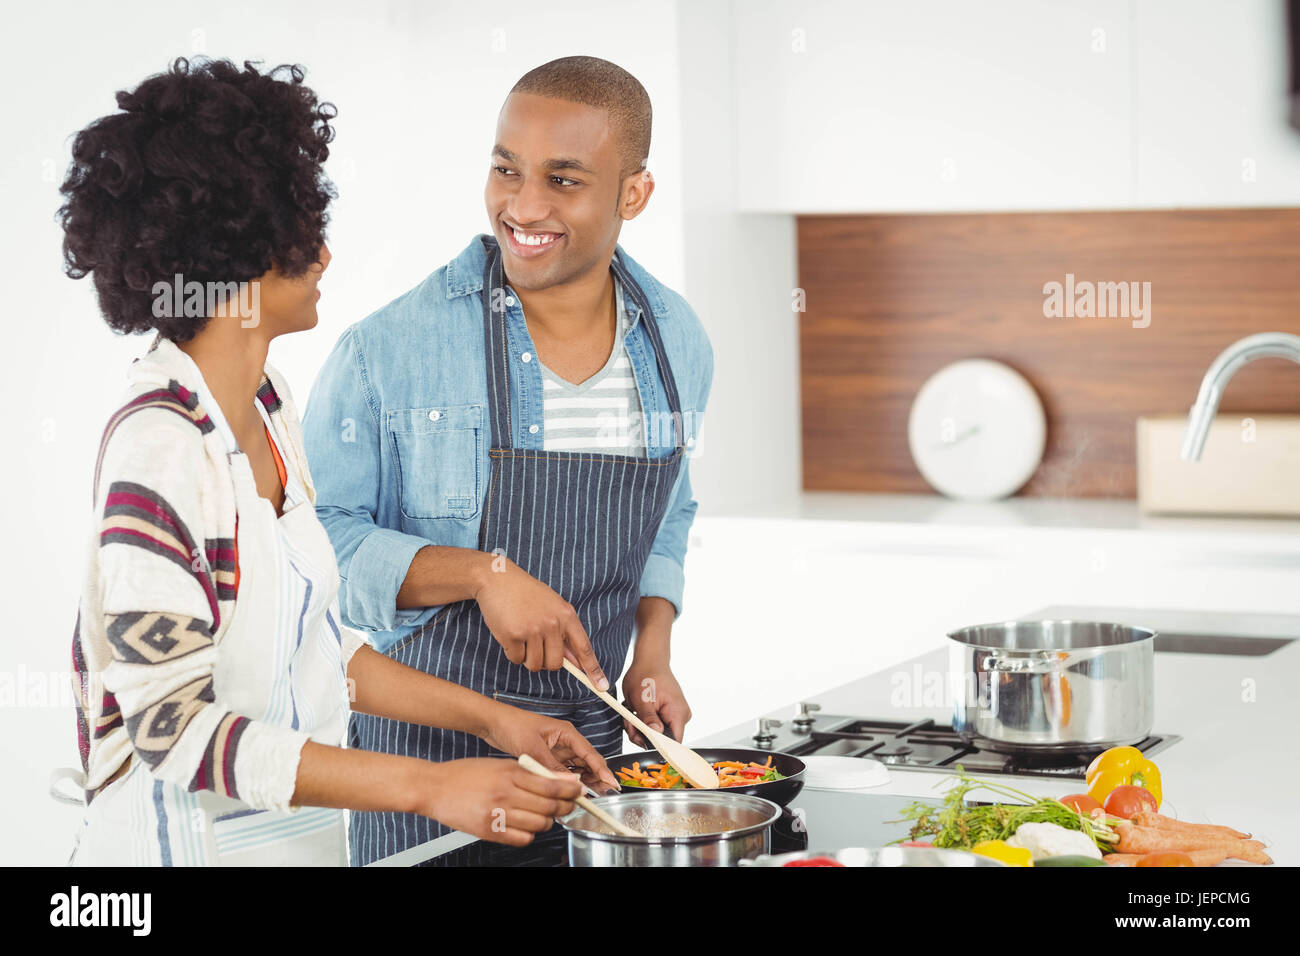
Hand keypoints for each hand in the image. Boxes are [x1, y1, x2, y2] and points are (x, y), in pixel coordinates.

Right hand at [416, 758, 580, 845]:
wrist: (434, 787)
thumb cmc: (465, 774)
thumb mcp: (500, 765)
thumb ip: (528, 772)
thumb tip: (557, 780)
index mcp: (510, 773)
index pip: (552, 785)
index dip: (571, 790)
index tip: (578, 790)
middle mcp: (506, 794)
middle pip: (550, 807)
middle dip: (565, 807)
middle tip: (567, 805)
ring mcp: (498, 814)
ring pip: (539, 825)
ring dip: (547, 822)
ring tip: (543, 815)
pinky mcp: (490, 832)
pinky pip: (522, 839)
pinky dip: (529, 834)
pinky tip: (525, 826)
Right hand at [474, 555, 609, 690]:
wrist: (499, 579)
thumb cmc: (527, 594)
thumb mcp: (553, 607)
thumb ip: (564, 632)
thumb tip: (575, 662)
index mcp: (566, 615)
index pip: (584, 647)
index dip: (593, 669)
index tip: (601, 686)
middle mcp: (552, 623)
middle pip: (555, 664)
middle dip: (545, 661)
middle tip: (536, 645)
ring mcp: (533, 630)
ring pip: (535, 665)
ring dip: (527, 657)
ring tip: (522, 635)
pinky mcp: (513, 635)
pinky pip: (516, 660)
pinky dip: (512, 652)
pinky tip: (509, 633)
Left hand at [481, 705, 620, 791]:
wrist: (493, 723)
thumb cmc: (513, 725)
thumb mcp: (533, 748)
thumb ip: (551, 766)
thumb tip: (569, 782)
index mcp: (567, 733)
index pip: (590, 754)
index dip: (602, 770)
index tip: (611, 783)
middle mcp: (565, 741)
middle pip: (586, 762)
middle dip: (595, 778)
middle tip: (603, 795)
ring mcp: (556, 750)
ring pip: (575, 768)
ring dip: (581, 781)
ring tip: (589, 797)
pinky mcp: (547, 757)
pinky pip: (562, 771)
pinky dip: (566, 781)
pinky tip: (568, 792)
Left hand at [621, 657, 691, 747]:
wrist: (649, 660)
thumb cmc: (646, 674)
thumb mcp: (641, 698)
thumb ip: (649, 718)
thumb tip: (655, 735)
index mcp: (677, 713)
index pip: (673, 742)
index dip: (656, 746)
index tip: (640, 738)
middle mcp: (680, 716)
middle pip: (662, 739)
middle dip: (641, 734)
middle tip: (629, 722)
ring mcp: (675, 715)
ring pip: (655, 733)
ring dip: (639, 727)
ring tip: (631, 713)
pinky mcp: (668, 713)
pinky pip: (655, 726)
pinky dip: (642, 721)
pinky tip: (636, 711)